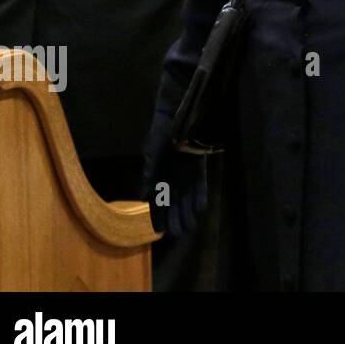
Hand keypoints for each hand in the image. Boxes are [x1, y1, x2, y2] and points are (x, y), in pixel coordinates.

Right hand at [141, 112, 207, 237]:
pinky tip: (200, 209)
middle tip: (179, 233)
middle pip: (174, 199)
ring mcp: (185, 167)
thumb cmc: (162, 130)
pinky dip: (199, 195)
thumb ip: (151, 172)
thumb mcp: (153, 151)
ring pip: (186, 194)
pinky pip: (199, 182)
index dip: (159, 214)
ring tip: (190, 226)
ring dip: (188, 210)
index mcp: (158, 171)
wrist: (177, 110)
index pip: (158, 197)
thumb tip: (145, 194)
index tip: (160, 230)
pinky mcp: (199, 161)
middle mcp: (172, 172)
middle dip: (176, 216)